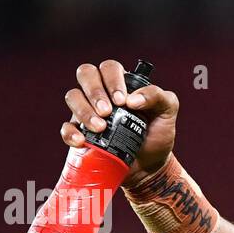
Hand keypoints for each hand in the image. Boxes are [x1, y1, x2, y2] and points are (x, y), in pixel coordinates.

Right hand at [60, 60, 178, 184]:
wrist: (151, 164)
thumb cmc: (158, 133)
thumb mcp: (167, 111)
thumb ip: (158, 96)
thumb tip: (133, 99)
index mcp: (121, 84)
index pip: (108, 68)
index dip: (112, 80)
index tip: (122, 101)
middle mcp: (100, 93)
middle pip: (85, 75)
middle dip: (94, 91)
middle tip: (107, 112)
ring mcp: (87, 111)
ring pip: (73, 97)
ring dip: (84, 110)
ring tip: (100, 128)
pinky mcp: (80, 132)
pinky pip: (66, 127)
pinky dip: (70, 133)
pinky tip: (81, 141)